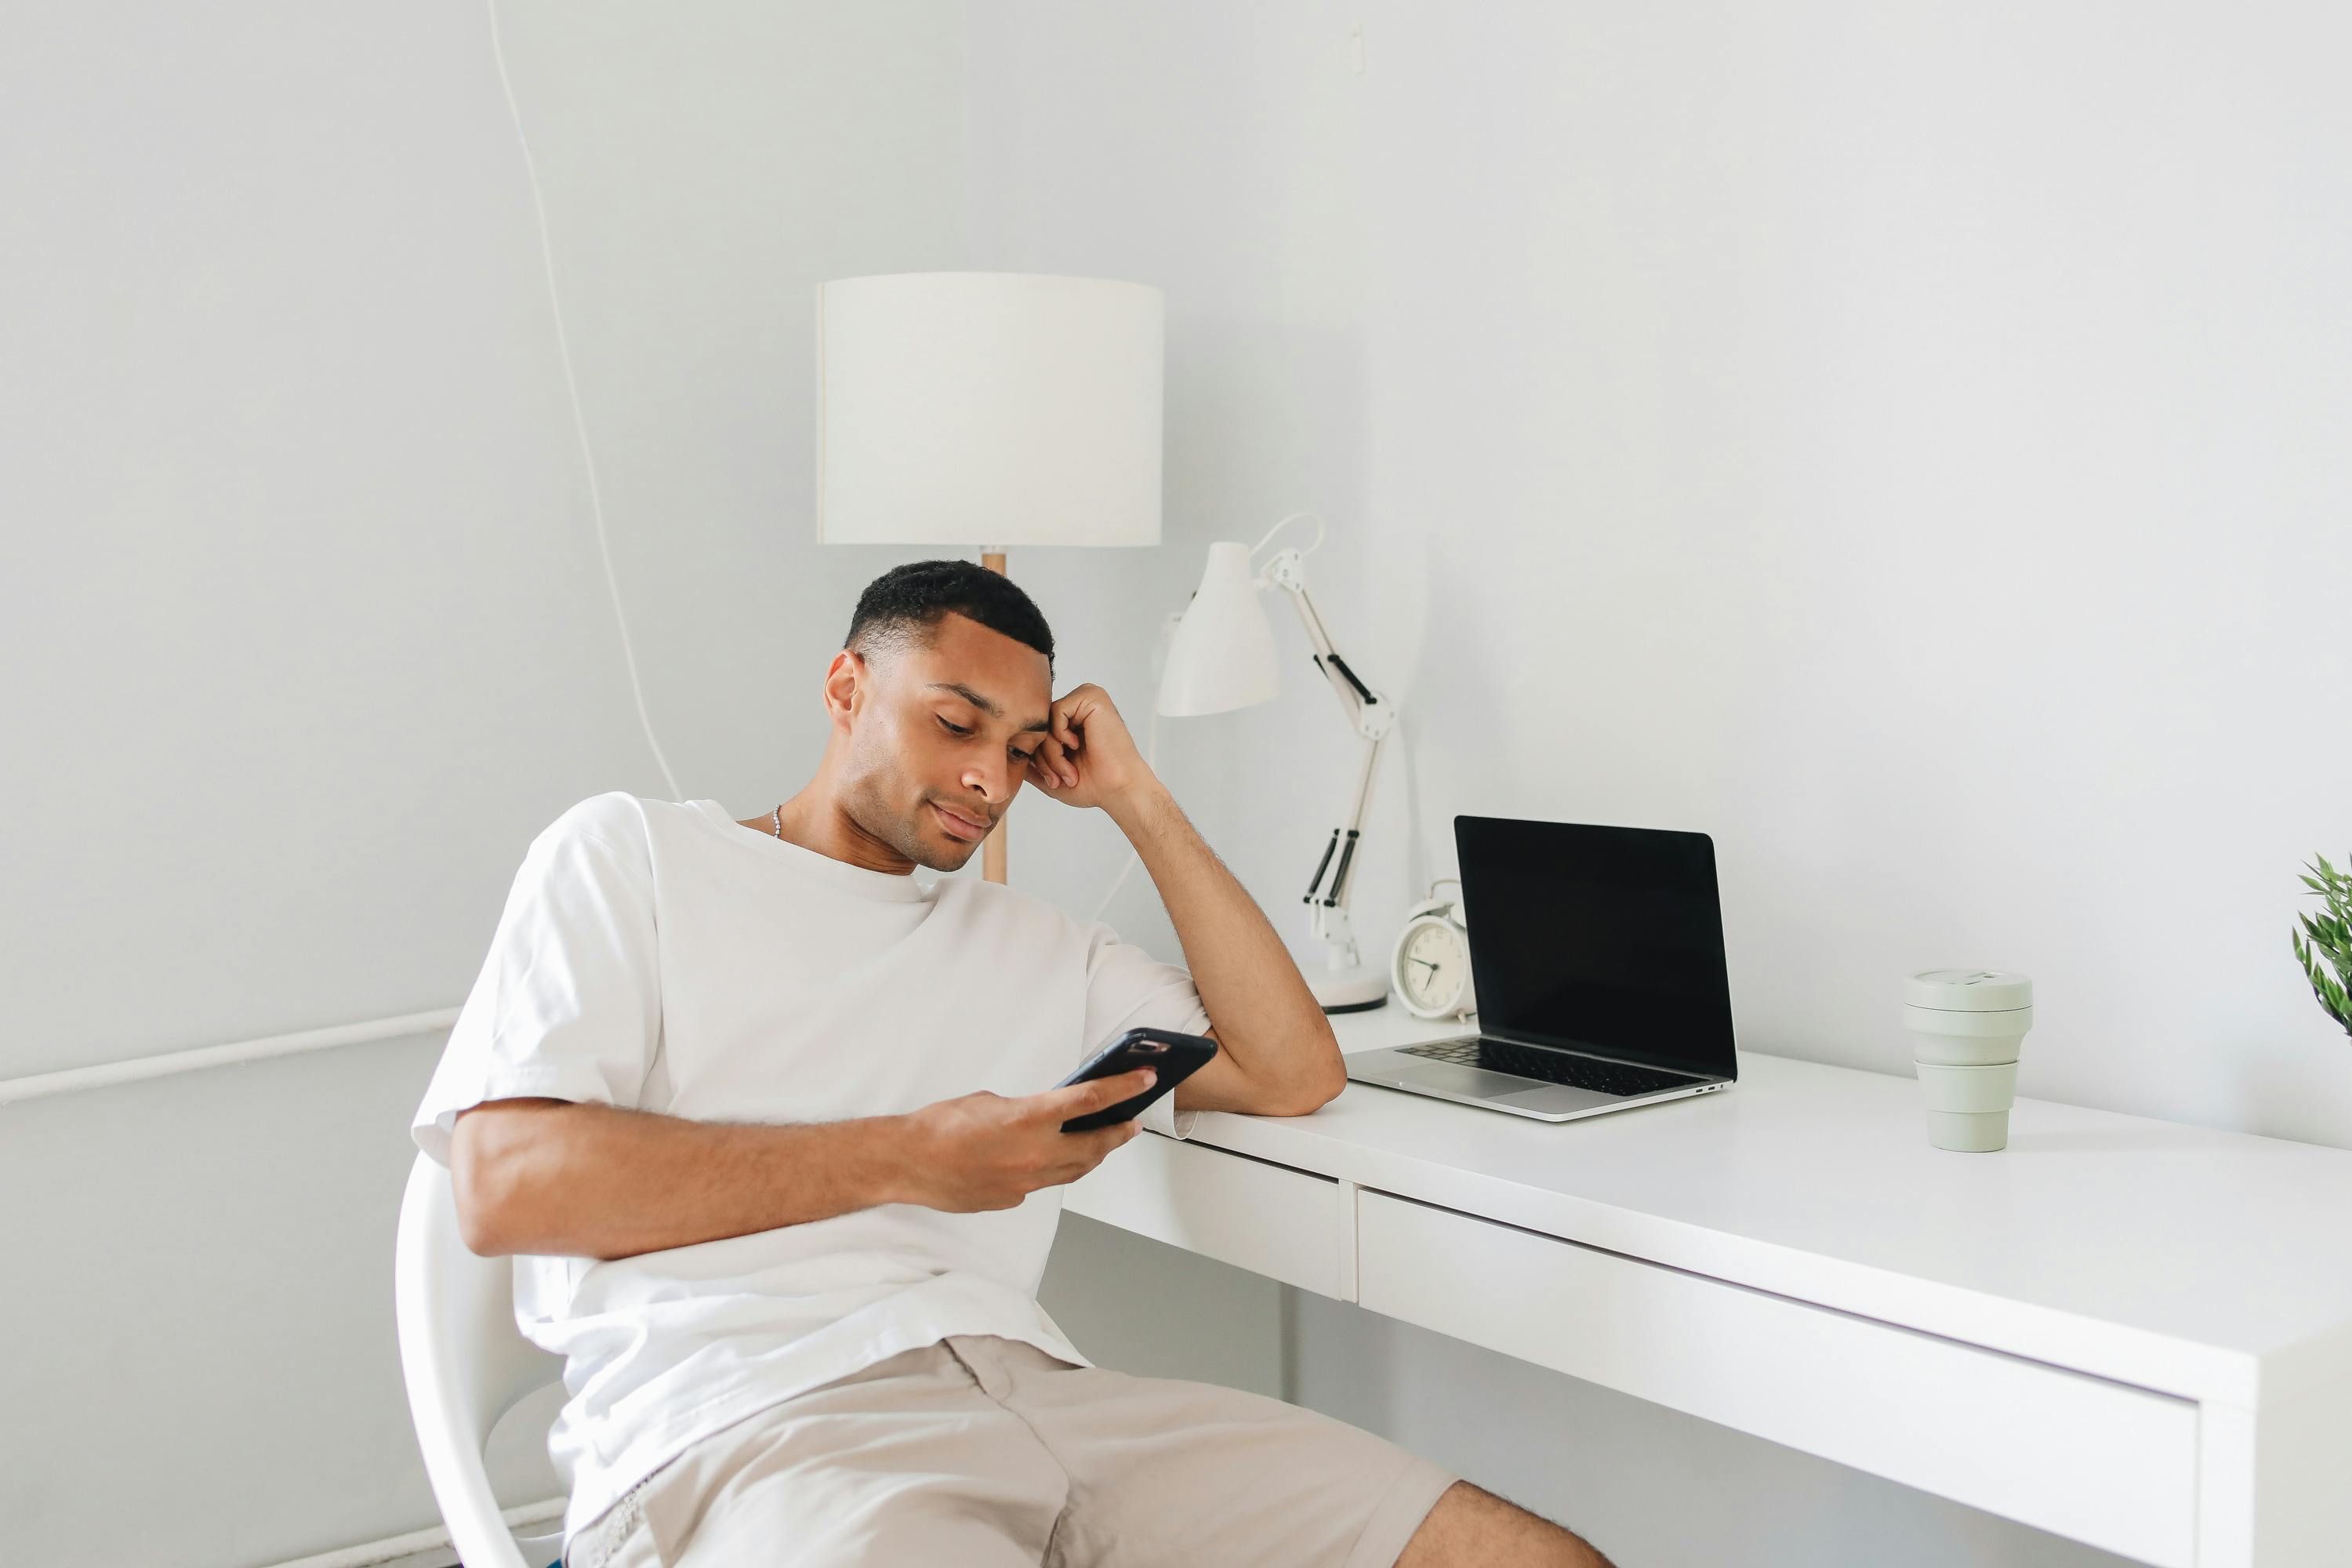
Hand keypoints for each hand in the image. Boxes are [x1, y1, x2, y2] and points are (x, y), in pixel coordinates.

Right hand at [896, 1067, 1158, 1212]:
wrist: (908, 1163)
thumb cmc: (941, 1125)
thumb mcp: (991, 1101)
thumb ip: (1026, 1109)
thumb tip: (1044, 1115)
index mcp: (1029, 1118)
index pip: (1091, 1100)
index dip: (1124, 1089)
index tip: (1145, 1080)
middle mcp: (1034, 1154)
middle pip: (1094, 1145)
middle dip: (1118, 1132)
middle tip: (1132, 1122)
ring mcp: (1025, 1182)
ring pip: (1075, 1170)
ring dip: (1094, 1155)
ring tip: (1105, 1142)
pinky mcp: (1013, 1199)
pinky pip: (1044, 1184)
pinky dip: (1055, 1170)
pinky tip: (1054, 1160)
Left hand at [1025, 682, 1151, 811]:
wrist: (1119, 790)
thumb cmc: (1094, 785)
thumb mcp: (1052, 774)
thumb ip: (1031, 762)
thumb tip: (1005, 752)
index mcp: (1071, 722)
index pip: (1037, 731)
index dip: (1037, 757)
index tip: (1052, 780)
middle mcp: (1078, 707)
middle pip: (1039, 726)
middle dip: (1044, 758)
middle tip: (1060, 779)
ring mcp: (1085, 699)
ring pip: (1046, 721)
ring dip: (1052, 752)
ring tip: (1070, 772)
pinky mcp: (1092, 697)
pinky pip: (1056, 711)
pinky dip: (1061, 736)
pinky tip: (1078, 747)